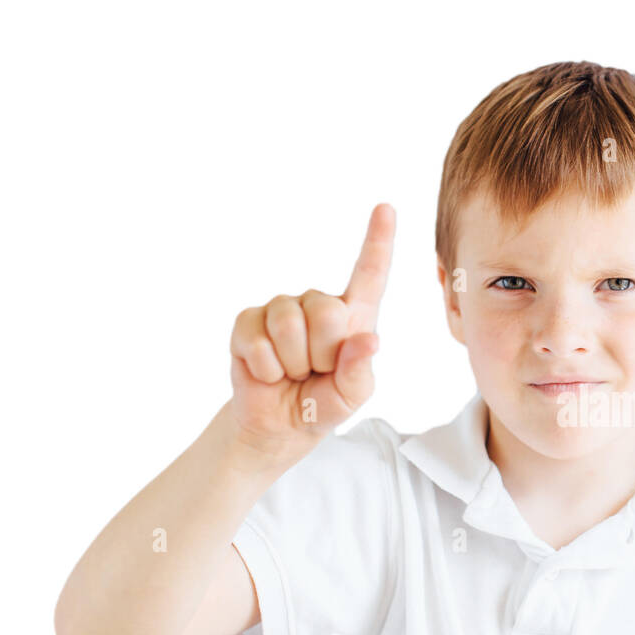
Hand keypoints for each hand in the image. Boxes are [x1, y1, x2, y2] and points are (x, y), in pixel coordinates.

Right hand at [228, 203, 394, 460]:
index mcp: (354, 317)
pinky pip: (257, 339)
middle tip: (316, 372)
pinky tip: (269, 373)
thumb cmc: (322, 403)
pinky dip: (266, 367)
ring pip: (289, 324)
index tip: (386, 208)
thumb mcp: (352, 397)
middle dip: (323, 354)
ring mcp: (281, 309)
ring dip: (292, 363)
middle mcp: (319, 304)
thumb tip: (369, 341)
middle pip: (326, 311)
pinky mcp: (248, 321)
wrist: (278, 426)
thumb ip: (360, 372)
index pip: (370, 274)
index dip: (378, 241)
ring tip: (293, 373)